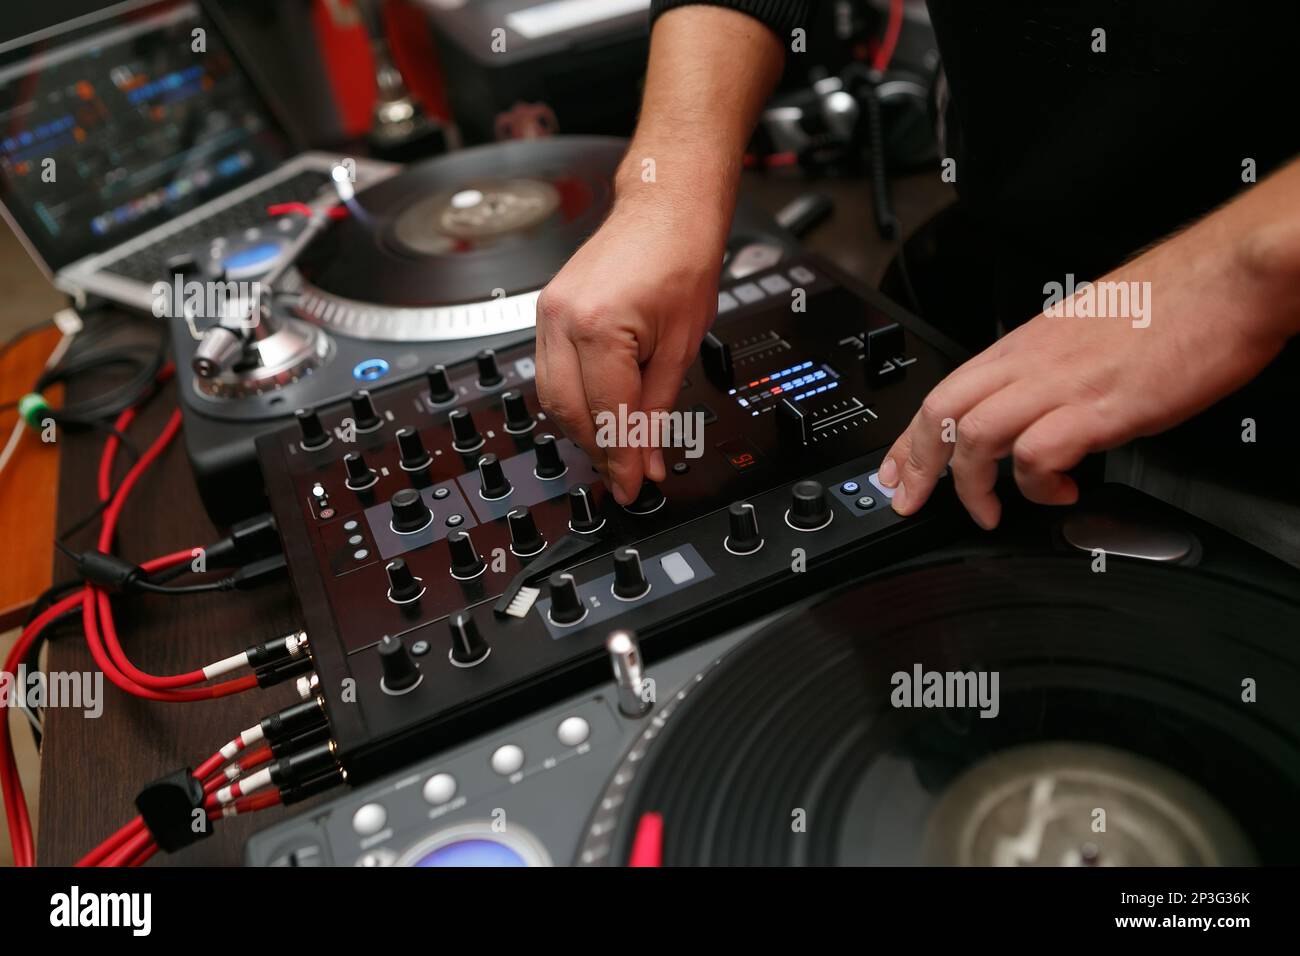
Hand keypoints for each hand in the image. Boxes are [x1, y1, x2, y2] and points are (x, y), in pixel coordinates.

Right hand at [535, 201, 724, 503]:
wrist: (665, 209)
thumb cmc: (681, 258)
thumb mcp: (681, 346)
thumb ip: (660, 409)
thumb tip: (648, 458)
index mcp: (599, 327)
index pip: (607, 414)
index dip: (621, 459)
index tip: (632, 486)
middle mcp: (563, 320)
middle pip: (569, 412)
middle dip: (598, 450)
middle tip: (626, 476)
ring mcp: (548, 313)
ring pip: (552, 397)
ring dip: (581, 429)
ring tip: (615, 450)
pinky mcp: (547, 311)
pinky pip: (550, 372)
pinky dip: (572, 400)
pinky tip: (596, 414)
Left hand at [876, 210, 1297, 527]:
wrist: (1232, 276)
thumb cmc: (1176, 301)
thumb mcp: (1090, 334)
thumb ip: (1054, 370)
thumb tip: (1039, 407)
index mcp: (1027, 342)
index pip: (944, 389)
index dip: (909, 437)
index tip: (895, 469)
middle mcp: (1032, 360)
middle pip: (939, 412)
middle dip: (915, 464)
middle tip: (908, 501)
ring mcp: (1062, 382)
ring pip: (974, 436)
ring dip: (972, 486)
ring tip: (990, 513)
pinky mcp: (1100, 407)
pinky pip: (1038, 457)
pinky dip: (1039, 488)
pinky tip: (1062, 495)